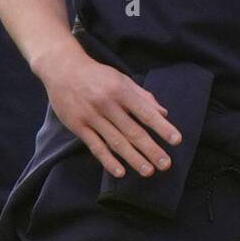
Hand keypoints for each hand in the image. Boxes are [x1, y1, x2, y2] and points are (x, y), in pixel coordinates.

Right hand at [37, 41, 181, 178]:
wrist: (63, 69)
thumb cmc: (97, 75)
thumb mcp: (122, 79)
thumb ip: (143, 96)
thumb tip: (164, 113)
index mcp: (121, 91)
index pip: (145, 113)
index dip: (162, 127)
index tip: (176, 140)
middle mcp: (107, 104)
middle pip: (133, 131)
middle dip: (151, 149)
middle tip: (166, 164)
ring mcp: (91, 117)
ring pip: (116, 142)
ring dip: (134, 158)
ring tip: (148, 171)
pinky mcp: (78, 126)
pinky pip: (95, 146)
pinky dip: (108, 160)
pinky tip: (120, 172)